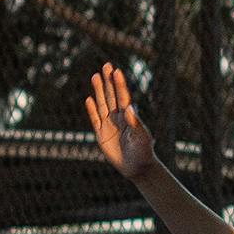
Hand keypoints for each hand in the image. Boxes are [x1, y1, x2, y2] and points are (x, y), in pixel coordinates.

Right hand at [84, 63, 158, 182]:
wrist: (138, 168)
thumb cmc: (144, 152)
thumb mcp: (142, 138)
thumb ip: (135, 123)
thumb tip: (130, 108)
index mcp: (130, 116)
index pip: (123, 96)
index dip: (119, 84)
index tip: (116, 70)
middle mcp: (119, 117)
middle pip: (112, 95)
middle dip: (109, 81)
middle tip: (106, 65)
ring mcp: (109, 125)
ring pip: (103, 104)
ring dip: (99, 90)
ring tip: (95, 76)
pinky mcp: (102, 134)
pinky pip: (95, 119)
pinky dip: (92, 110)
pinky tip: (89, 99)